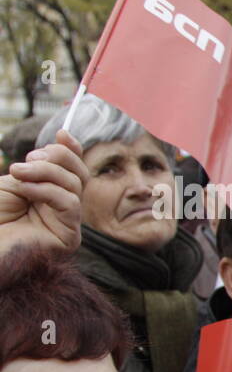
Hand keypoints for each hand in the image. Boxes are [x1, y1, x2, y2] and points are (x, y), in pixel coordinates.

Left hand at [0, 130, 88, 255]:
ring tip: (19, 172)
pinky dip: (48, 190)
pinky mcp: (69, 238)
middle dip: (59, 157)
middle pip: (79, 174)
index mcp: (48, 195)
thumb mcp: (13, 182)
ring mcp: (67, 224)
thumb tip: (62, 141)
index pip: (71, 171)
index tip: (61, 133)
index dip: (71, 150)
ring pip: (74, 185)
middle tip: (30, 157)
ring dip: (46, 172)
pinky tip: (26, 190)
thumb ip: (38, 168)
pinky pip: (70, 204)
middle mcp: (61, 209)